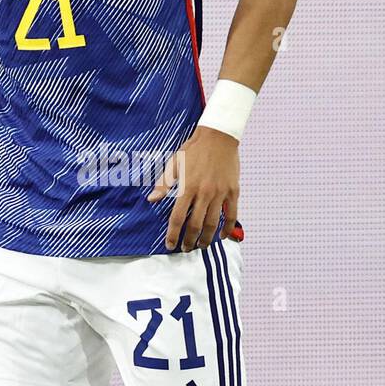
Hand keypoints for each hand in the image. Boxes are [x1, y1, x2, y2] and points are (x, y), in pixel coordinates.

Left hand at [147, 125, 238, 250]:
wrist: (219, 137)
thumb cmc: (194, 149)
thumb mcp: (174, 163)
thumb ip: (164, 183)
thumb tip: (151, 199)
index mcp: (187, 187)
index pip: (178, 218)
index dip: (173, 234)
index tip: (170, 244)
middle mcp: (204, 193)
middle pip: (196, 225)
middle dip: (189, 241)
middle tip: (185, 248)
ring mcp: (220, 193)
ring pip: (213, 223)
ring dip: (206, 239)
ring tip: (201, 246)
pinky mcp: (233, 192)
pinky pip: (231, 215)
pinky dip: (227, 228)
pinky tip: (222, 236)